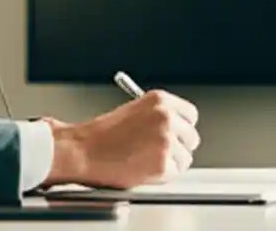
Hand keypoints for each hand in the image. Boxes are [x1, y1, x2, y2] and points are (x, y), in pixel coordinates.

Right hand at [42, 89, 199, 188]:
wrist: (84, 151)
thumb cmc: (102, 134)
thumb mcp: (134, 112)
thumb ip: (158, 117)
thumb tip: (177, 130)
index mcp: (160, 100)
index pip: (190, 114)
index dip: (183, 127)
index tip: (177, 134)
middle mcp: (167, 118)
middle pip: (191, 137)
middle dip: (179, 147)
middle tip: (159, 152)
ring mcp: (166, 141)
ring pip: (185, 158)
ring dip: (170, 162)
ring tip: (146, 160)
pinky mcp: (163, 164)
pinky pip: (174, 173)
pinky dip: (162, 176)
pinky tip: (143, 169)